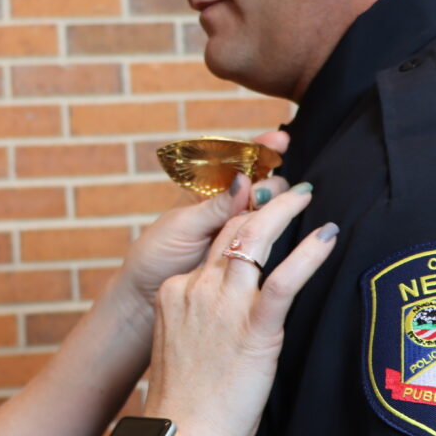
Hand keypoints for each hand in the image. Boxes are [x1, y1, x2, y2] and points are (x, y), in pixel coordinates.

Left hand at [117, 129, 292, 307]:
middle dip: (273, 180)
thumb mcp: (183, 225)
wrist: (146, 294)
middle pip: (261, 184)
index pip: (238, 162)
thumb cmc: (156, 253)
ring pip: (267, 210)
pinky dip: (277, 229)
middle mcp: (227, 207)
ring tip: (287, 203)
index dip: (261, 149)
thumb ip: (215, 207)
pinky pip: (264, 237)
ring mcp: (236, 231)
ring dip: (279, 203)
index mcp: (208, 191)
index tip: (280, 141)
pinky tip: (290, 224)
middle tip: (272, 192)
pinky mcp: (243, 256)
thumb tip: (245, 180)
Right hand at [144, 184, 336, 435]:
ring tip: (306, 196)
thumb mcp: (183, 348)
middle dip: (263, 204)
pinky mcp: (253, 326)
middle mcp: (195, 287)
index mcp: (176, 291)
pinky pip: (286, 278)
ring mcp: (221, 303)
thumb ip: (204, 321)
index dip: (239, 226)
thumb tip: (232, 319)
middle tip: (289, 190)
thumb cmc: (187, 406)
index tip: (260, 212)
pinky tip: (326, 235)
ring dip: (284, 211)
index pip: (212, 246)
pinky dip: (309, 252)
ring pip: (255, 238)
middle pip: (233, 230)